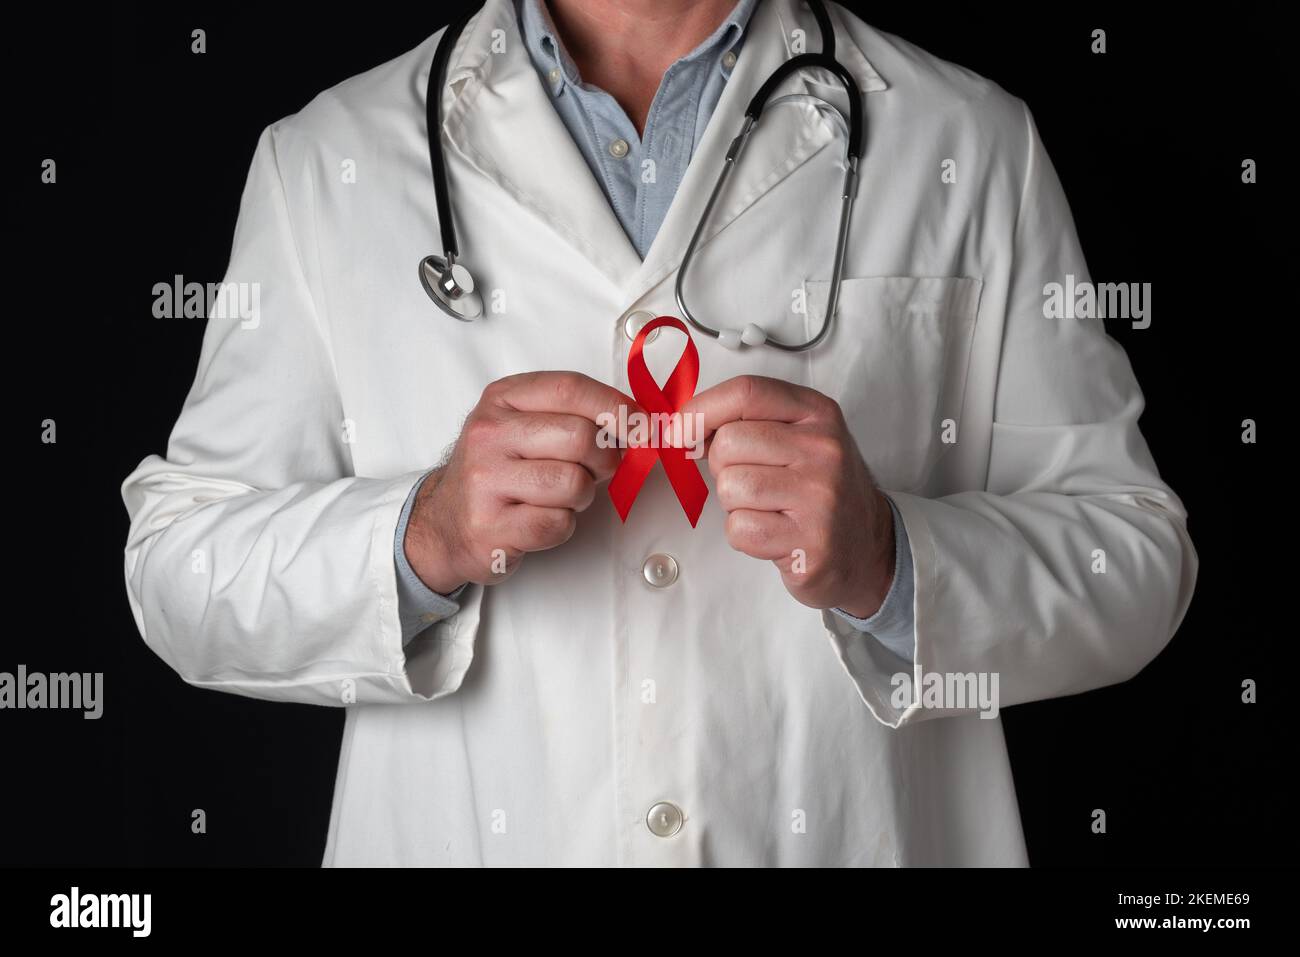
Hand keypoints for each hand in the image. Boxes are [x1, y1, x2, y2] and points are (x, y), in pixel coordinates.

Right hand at [405, 372, 631, 592]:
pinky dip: (562, 525)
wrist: (445, 522)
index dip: (617, 407)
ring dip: (581, 496)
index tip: (643, 425)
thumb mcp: (525, 424)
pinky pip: (558, 523)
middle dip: (604, 459)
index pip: (570, 389)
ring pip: (574, 483)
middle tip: (596, 470)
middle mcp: (489, 434)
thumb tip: (639, 423)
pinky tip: (539, 519)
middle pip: (581, 438)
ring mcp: (486, 480)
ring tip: (559, 496)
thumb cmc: (498, 471)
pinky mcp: (490, 526)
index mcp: (502, 399)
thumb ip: (575, 414)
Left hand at [682, 375, 894, 616]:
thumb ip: (746, 422)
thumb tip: (684, 425)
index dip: (701, 409)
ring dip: (735, 504)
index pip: (747, 392)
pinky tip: (774, 533)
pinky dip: (745, 536)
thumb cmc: (818, 489)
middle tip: (752, 480)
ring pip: (731, 488)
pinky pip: (741, 529)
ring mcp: (820, 497)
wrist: (866, 546)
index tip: (680, 428)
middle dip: (722, 466)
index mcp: (818, 414)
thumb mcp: (796, 438)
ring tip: (768, 508)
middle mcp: (824, 450)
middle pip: (729, 443)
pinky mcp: (811, 544)